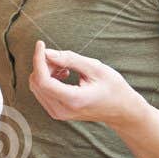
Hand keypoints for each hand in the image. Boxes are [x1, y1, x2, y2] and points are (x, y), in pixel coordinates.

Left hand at [28, 39, 143, 127]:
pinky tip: (63, 74)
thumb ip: (70, 59)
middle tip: (62, 58)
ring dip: (45, 71)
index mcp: (73, 100)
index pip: (43, 80)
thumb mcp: (96, 68)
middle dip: (44, 64)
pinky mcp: (56, 112)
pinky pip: (42, 92)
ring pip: (36, 87)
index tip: (41, 44)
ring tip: (66, 67)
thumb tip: (47, 53)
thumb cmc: (113, 88)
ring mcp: (58, 113)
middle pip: (37, 82)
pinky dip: (47, 79)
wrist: (122, 110)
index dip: (38, 60)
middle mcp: (62, 110)